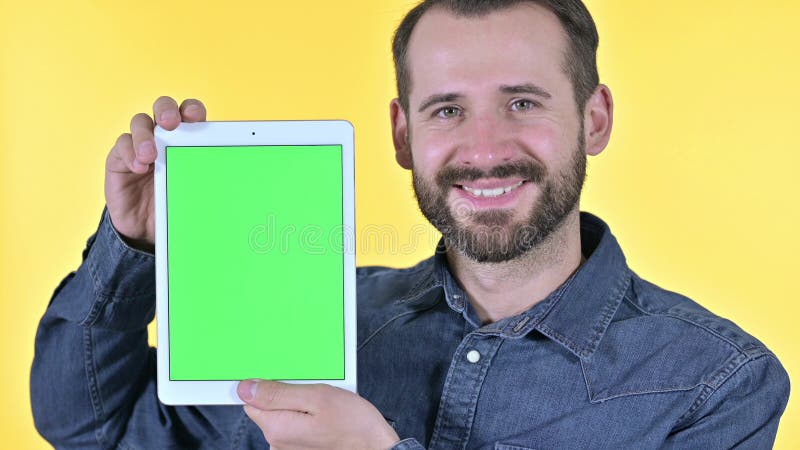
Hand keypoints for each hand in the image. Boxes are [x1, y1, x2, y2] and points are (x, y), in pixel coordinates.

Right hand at [103, 96, 206, 250]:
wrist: (145, 229)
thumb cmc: (173, 204)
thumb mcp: (192, 191)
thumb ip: (205, 178)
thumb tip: (231, 178)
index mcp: (185, 138)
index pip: (189, 113)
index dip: (192, 109)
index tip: (196, 116)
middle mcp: (162, 135)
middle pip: (163, 108)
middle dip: (167, 110)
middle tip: (170, 123)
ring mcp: (139, 144)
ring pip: (140, 123)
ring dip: (144, 135)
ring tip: (150, 155)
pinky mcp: (119, 158)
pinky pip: (121, 145)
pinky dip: (129, 153)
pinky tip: (138, 168)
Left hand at [237, 380, 399, 449]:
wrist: (374, 448)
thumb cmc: (353, 425)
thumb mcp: (317, 397)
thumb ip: (278, 393)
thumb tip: (245, 388)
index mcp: (277, 427)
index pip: (252, 400)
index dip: (268, 386)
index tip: (289, 383)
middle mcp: (277, 442)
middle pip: (269, 408)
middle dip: (289, 396)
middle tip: (316, 394)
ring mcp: (289, 449)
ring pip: (284, 416)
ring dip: (300, 406)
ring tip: (325, 406)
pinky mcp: (301, 449)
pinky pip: (296, 426)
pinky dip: (307, 417)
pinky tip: (326, 416)